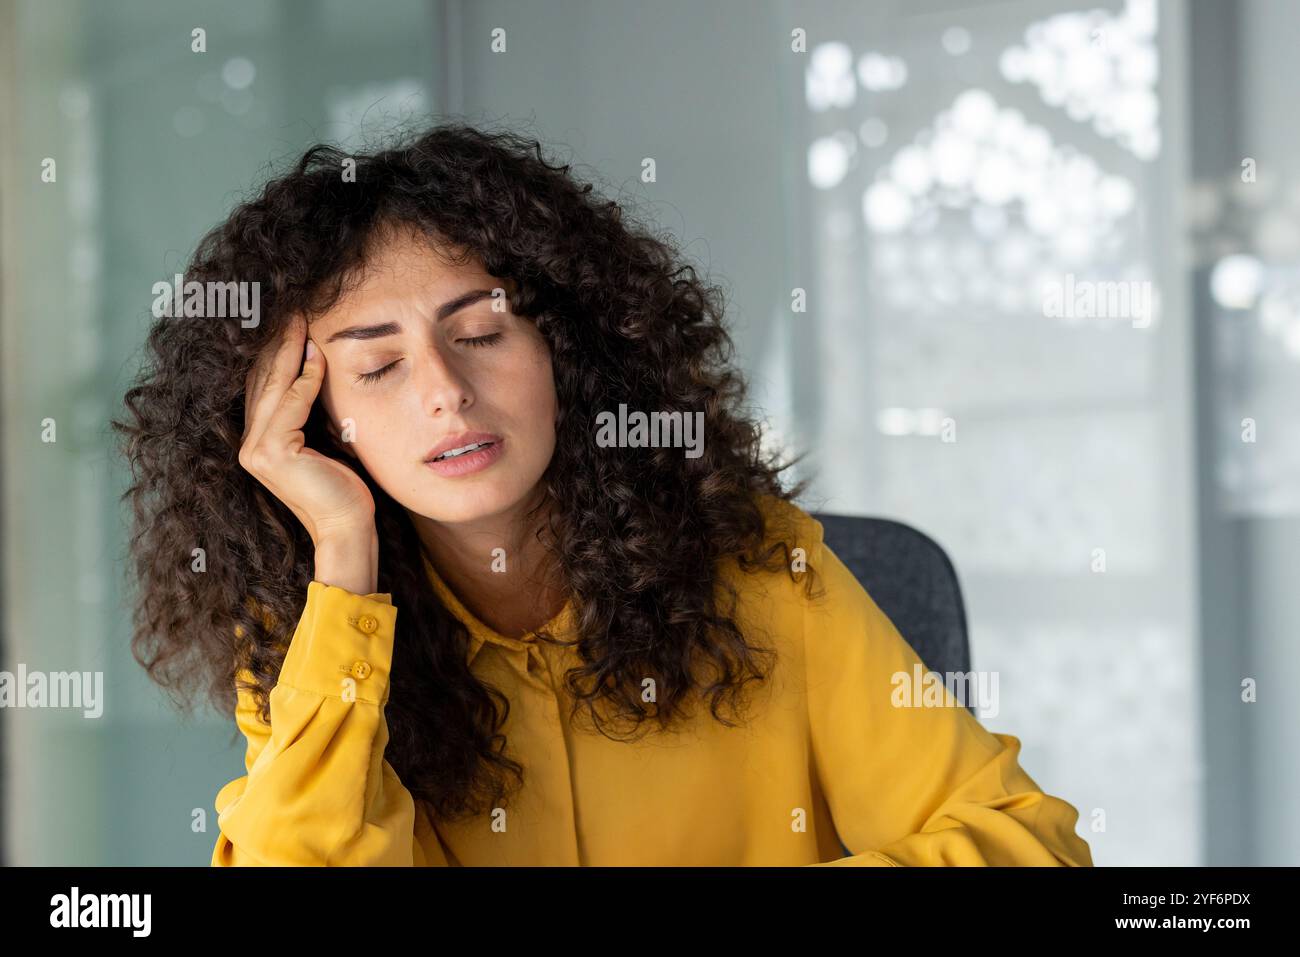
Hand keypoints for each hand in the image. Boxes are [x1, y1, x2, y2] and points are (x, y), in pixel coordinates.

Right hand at [239, 314, 374, 544]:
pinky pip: (291, 404)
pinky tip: (316, 355)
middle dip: (277, 343)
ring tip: (299, 320)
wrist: (347, 527)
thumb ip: (311, 411)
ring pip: (273, 387)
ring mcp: (256, 450)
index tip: (290, 323)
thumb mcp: (324, 441)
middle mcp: (248, 445)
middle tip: (291, 309)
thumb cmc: (343, 488)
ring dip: (288, 350)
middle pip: (263, 381)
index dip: (275, 353)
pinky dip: (305, 378)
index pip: (265, 387)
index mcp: (259, 442)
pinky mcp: (271, 453)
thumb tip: (317, 364)